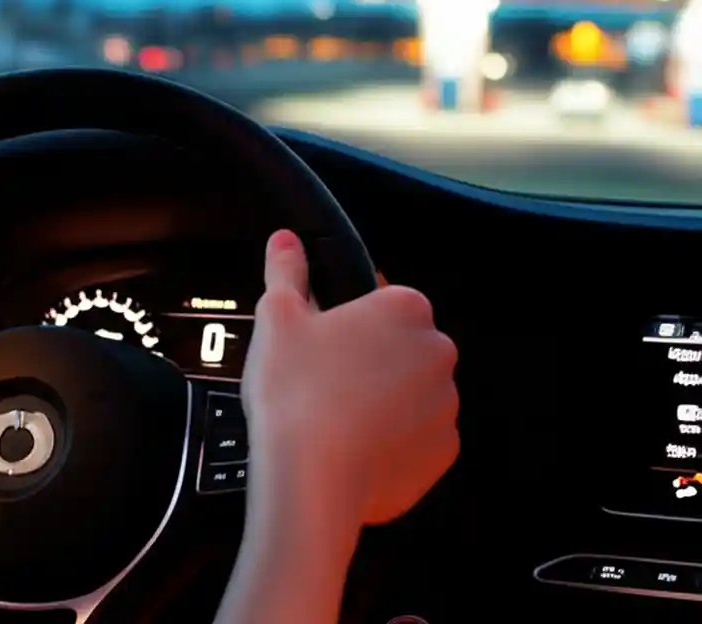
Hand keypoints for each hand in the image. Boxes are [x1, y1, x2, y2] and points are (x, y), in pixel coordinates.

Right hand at [241, 230, 458, 526]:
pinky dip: (390, 441)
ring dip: (381, 400)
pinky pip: (415, 437)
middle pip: (400, 346)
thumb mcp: (277, 319)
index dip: (347, 319)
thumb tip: (285, 242)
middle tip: (322, 379)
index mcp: (403, 307)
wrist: (313, 481)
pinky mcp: (442, 452)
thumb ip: (285, 272)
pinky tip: (352, 446)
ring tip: (334, 417)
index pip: (381, 298)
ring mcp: (445, 404)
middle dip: (368, 359)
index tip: (323, 340)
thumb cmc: (296, 395)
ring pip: (409, 392)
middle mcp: (436, 351)